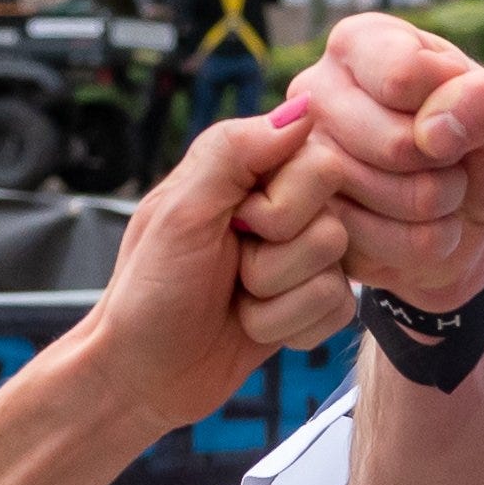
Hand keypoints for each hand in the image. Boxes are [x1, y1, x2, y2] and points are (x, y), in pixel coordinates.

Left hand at [70, 107, 356, 433]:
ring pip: (337, 271)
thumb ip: (234, 152)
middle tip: (231, 266)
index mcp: (252, 170)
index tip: (236, 223)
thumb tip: (303, 109)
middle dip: (275, 260)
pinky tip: (253, 324)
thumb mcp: (179, 212)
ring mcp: (304, 257)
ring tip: (236, 298)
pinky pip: (340, 310)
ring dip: (275, 300)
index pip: (320, 162)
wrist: (143, 375)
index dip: (283, 206)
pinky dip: (288, 328)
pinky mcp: (316, 305)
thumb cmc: (148, 290)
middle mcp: (287, 207)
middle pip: (334, 221)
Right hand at [238, 12, 483, 313]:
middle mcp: (315, 93)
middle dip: (443, 169)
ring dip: (433, 211)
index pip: (403, 77)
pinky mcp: (303, 220)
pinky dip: (414, 245)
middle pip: (393, 145)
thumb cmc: (480, 151)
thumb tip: (433, 133)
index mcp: (362, 43)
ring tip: (434, 196)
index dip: (450, 112)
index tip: (454, 118)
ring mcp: (300, 159)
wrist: (464, 224)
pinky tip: (411, 228)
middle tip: (447, 165)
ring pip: (383, 199)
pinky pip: (370, 244)